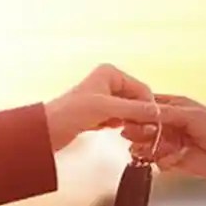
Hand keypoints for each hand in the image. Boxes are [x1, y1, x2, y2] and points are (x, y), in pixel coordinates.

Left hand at [44, 64, 159, 151]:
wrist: (46, 131)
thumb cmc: (70, 112)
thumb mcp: (107, 108)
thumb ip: (135, 109)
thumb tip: (159, 112)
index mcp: (110, 73)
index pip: (141, 88)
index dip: (149, 105)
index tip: (156, 122)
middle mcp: (108, 82)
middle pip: (137, 99)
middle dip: (141, 114)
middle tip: (144, 130)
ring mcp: (103, 99)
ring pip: (129, 111)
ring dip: (132, 121)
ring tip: (131, 132)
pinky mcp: (99, 114)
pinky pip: (120, 119)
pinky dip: (122, 125)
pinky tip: (119, 131)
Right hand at [122, 95, 205, 184]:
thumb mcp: (194, 115)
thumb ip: (168, 113)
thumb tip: (143, 111)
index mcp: (172, 105)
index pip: (145, 104)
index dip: (137, 111)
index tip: (134, 118)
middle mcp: (166, 122)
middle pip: (138, 124)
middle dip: (139, 131)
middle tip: (147, 135)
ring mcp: (165, 141)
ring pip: (141, 143)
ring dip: (146, 147)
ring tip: (161, 149)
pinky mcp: (167, 159)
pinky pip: (151, 159)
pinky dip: (158, 159)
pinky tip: (172, 159)